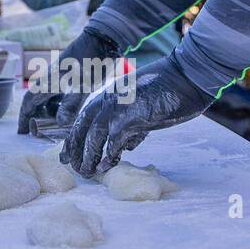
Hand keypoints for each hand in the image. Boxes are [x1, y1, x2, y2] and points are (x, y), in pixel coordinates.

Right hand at [16, 28, 120, 133]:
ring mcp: (59, 76)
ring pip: (47, 97)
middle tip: (38, 131)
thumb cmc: (90, 63)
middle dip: (35, 116)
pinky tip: (68, 110)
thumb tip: (60, 122)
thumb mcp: (82, 87)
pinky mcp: (69, 74)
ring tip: (54, 125)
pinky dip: (57, 104)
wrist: (101, 41)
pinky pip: (57, 92)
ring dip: (47, 111)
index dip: (24, 116)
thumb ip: (71, 105)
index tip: (22, 130)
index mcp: (49, 81)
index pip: (29, 101)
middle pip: (36, 100)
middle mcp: (50, 79)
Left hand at [60, 51, 213, 176]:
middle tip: (76, 170)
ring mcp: (116, 107)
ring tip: (87, 173)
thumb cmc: (165, 90)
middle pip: (81, 129)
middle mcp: (105, 100)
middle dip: (75, 152)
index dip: (72, 141)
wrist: (183, 75)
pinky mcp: (131, 115)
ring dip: (89, 156)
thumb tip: (124, 145)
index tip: (65, 158)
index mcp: (104, 95)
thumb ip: (128, 124)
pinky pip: (114, 139)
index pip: (81, 121)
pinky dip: (110, 154)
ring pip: (93, 136)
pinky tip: (107, 166)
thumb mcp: (138, 107)